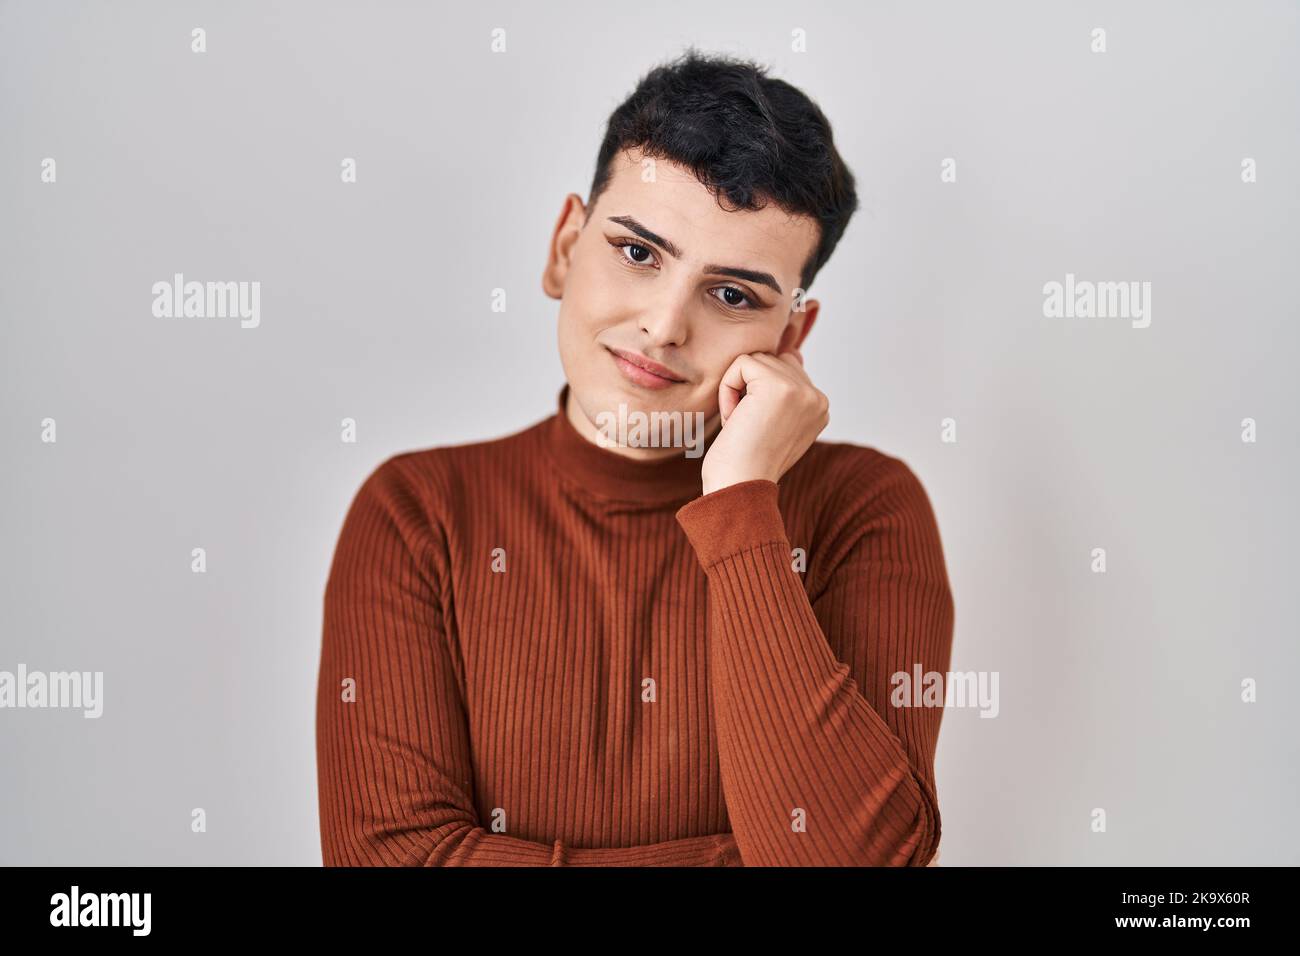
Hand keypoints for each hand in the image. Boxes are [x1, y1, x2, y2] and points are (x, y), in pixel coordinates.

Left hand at [700, 347, 829, 495]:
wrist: (738, 488)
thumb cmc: (746, 462)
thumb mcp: (776, 423)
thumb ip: (788, 389)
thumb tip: (793, 353)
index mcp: (819, 407)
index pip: (786, 368)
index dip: (759, 393)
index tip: (757, 427)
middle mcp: (817, 398)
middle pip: (770, 360)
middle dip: (748, 390)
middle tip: (748, 427)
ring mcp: (802, 391)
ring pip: (755, 360)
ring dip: (736, 391)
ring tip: (742, 424)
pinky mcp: (779, 386)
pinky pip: (741, 364)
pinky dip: (727, 390)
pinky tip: (735, 419)